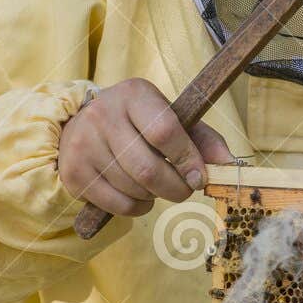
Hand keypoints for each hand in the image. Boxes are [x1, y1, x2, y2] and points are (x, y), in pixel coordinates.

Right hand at [57, 79, 235, 217]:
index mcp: (134, 94)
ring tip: (156, 185)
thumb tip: (229, 164)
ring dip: (155, 196)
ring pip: (134, 189)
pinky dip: (138, 207)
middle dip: (175, 187)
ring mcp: (83, 144)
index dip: (187, 160)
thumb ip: (202, 139)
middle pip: (148, 168)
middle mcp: (103, 115)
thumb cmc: (138, 123)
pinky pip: (118, 205)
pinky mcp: (73, 172)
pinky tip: (138, 194)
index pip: (165, 131)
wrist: (84, 124)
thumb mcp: (169, 118)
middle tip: (184, 189)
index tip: (199, 176)